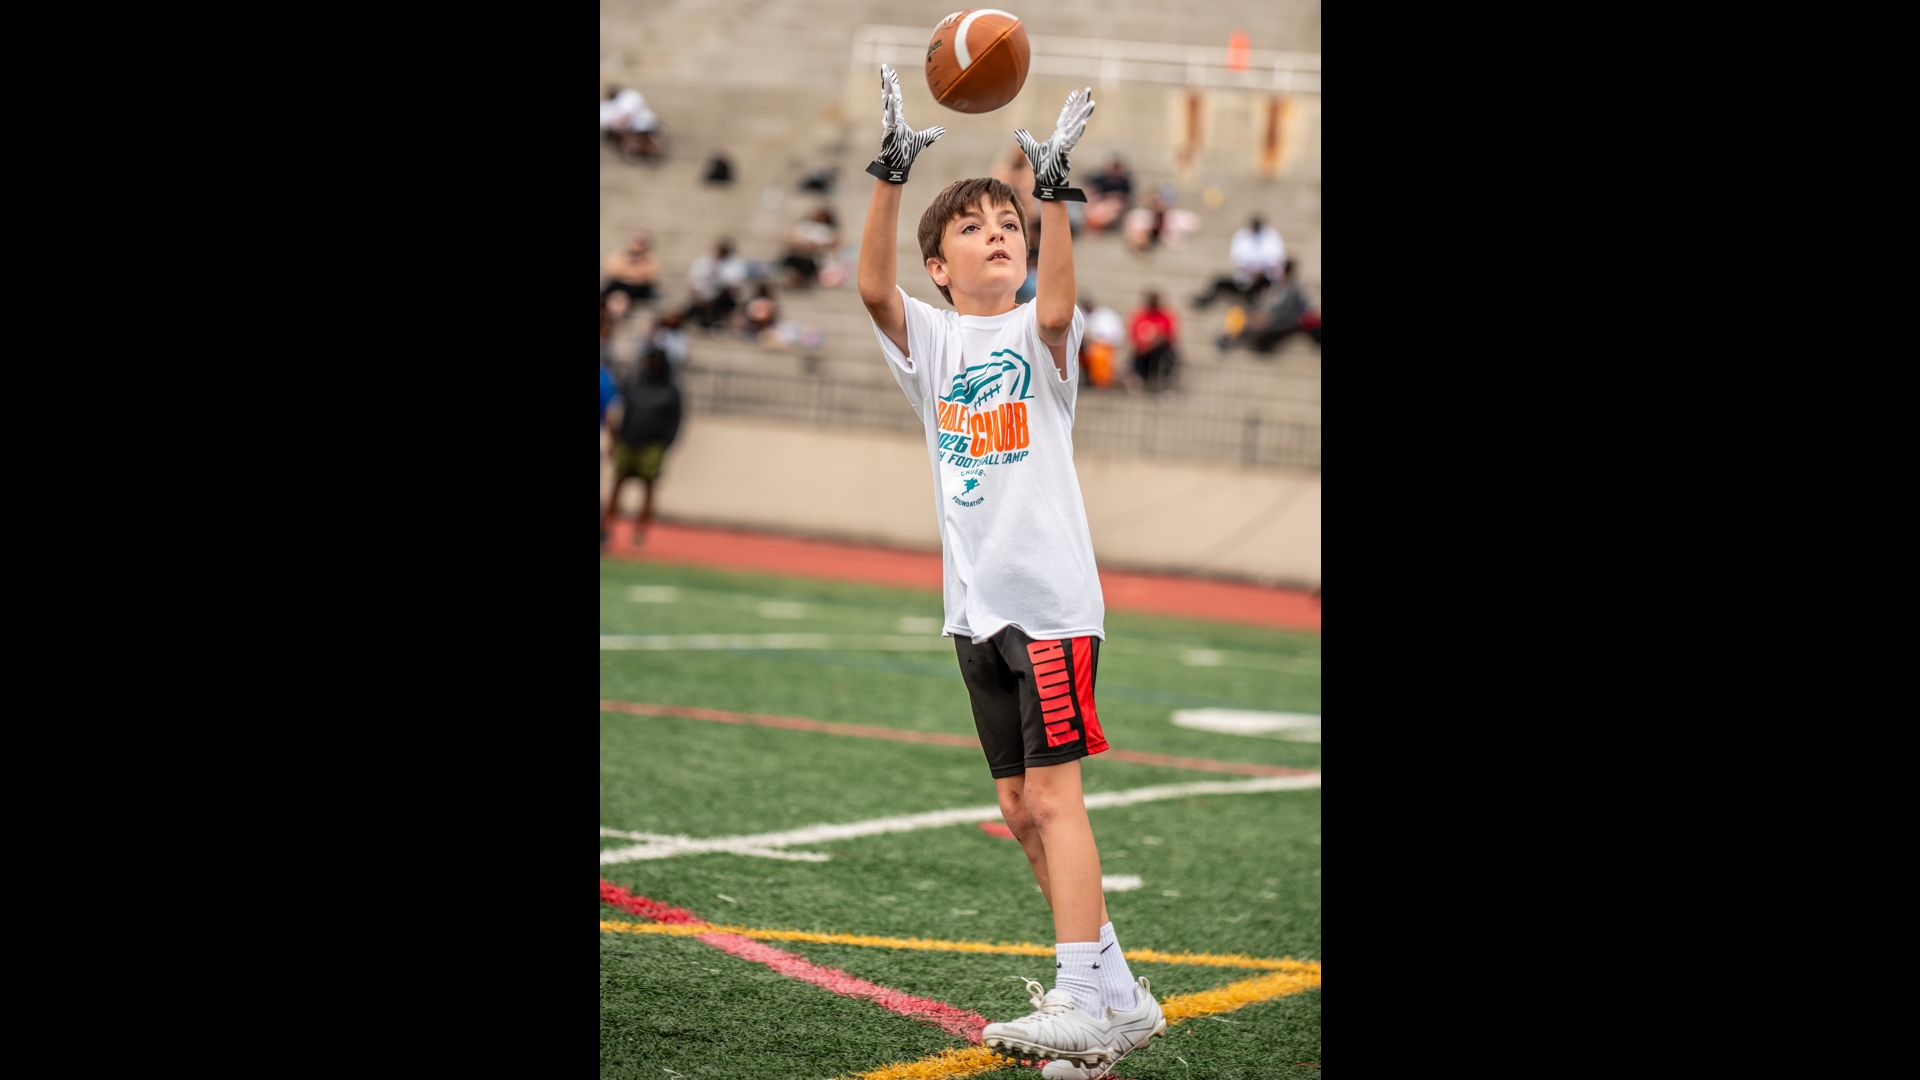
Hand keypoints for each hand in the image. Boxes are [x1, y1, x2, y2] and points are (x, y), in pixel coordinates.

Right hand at [869, 64, 944, 182]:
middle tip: (885, 67)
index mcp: (898, 117)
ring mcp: (889, 122)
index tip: (892, 73)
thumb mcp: (923, 140)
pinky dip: (891, 107)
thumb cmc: (906, 152)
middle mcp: (892, 117)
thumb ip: (931, 134)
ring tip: (887, 77)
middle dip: (887, 81)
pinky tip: (891, 97)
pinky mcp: (889, 129)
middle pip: (889, 94)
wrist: (898, 164)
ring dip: (888, 89)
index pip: (896, 97)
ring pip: (888, 102)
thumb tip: (942, 130)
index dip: (895, 85)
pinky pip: (890, 116)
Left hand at [1014, 88, 1095, 187]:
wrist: (1045, 180)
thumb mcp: (1030, 148)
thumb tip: (1018, 132)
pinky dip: (1078, 131)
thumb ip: (1025, 139)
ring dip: (1084, 114)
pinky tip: (1083, 123)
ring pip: (1077, 125)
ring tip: (1092, 104)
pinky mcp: (1066, 150)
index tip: (1075, 92)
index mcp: (1059, 134)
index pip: (1065, 115)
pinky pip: (1073, 139)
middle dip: (1081, 103)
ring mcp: (1067, 142)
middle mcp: (1064, 136)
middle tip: (1088, 90)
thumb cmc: (1042, 166)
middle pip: (1075, 115)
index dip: (1070, 104)